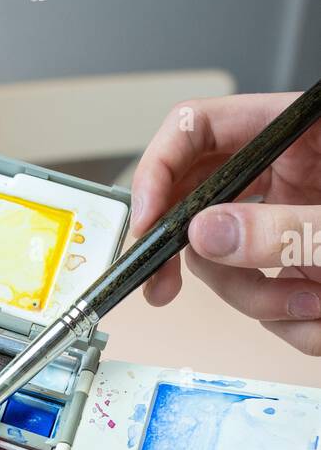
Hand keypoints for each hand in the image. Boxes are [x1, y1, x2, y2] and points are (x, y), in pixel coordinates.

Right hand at [132, 92, 320, 355]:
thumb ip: (283, 227)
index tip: (145, 222)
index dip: (159, 169)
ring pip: (225, 263)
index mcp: (298, 131)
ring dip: (260, 298)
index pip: (198, 128)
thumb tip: (206, 234)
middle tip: (160, 287)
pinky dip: (290, 321)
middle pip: (194, 201)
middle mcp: (286, 173)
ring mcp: (286, 222)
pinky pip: (263, 299)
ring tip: (315, 303)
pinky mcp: (294, 266)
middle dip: (185, 254)